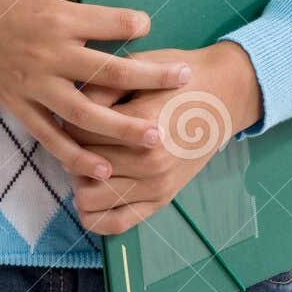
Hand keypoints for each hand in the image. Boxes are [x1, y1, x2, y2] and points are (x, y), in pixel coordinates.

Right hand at [0, 0, 194, 181]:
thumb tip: (98, 9)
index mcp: (57, 16)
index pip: (110, 23)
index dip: (134, 23)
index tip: (149, 26)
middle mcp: (49, 53)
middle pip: (109, 70)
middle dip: (150, 77)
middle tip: (184, 81)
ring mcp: (32, 83)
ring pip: (85, 113)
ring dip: (121, 128)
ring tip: (154, 139)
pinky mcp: (15, 103)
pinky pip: (49, 135)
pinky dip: (75, 155)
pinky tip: (102, 169)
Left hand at [65, 42, 263, 235]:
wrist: (222, 96)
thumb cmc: (178, 78)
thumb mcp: (139, 67)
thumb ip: (101, 87)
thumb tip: (68, 110)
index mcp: (144, 124)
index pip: (80, 135)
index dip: (68, 123)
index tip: (72, 115)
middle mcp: (150, 161)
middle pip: (81, 166)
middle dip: (71, 151)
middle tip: (77, 138)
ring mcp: (156, 185)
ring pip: (91, 199)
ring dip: (81, 182)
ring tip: (87, 162)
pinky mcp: (161, 200)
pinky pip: (116, 224)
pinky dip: (95, 217)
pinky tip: (92, 195)